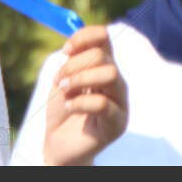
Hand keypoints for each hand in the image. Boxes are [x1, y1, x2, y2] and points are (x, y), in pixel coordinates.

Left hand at [42, 25, 127, 166]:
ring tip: (65, 92)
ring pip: (109, 74)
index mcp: (104, 65)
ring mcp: (120, 102)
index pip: (104, 37)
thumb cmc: (63, 110)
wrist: (60, 144)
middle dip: (75, 64)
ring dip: (80, 80)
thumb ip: (71, 61)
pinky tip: (69, 107)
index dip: (84, 37)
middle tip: (60, 80)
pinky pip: (102, 103)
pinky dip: (79, 102)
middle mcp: (116, 80)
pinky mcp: (117, 123)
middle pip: (103, 55)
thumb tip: (72, 44)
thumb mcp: (63, 80)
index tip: (65, 50)